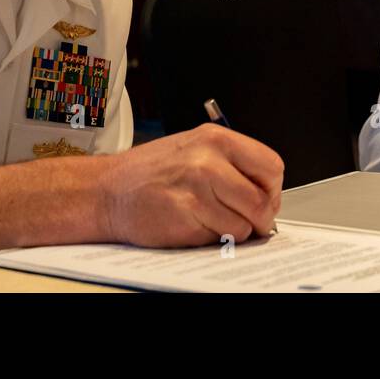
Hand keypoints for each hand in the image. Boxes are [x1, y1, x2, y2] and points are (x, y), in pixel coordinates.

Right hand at [102, 123, 283, 247]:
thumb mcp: (196, 149)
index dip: (273, 190)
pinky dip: (212, 239)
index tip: (265, 199)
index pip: (271, 166)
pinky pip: (219, 238)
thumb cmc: (152, 172)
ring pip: (243, 225)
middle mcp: (208, 161)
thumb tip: (268, 194)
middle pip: (262, 201)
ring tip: (213, 221)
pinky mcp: (184, 218)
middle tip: (251, 222)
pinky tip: (194, 225)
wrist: (106, 191)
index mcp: (217, 139)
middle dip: (260, 218)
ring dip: (235, 231)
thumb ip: (232, 164)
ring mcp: (196, 191)